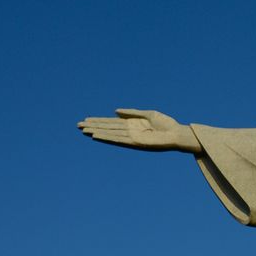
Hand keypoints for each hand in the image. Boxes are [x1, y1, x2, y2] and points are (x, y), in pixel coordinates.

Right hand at [78, 109, 201, 152]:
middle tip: (77, 125)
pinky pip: (119, 140)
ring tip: (83, 130)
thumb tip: (115, 111)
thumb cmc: (166, 124)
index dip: (99, 121)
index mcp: (132, 125)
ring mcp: (132, 138)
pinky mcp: (136, 143)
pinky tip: (97, 136)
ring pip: (110, 134)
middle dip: (94, 126)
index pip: (112, 123)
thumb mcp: (148, 114)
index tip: (86, 120)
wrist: (177, 133)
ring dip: (97, 132)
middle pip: (108, 128)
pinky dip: (108, 138)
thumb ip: (131, 113)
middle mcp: (130, 132)